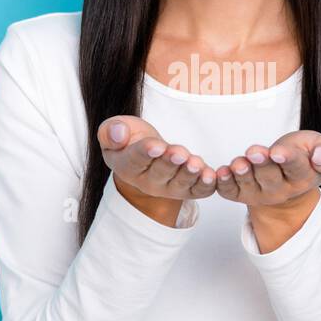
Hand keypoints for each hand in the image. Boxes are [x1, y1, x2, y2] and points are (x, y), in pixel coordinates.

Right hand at [97, 115, 217, 200]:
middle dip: (170, 162)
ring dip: (190, 174)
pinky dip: (205, 185)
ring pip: (180, 183)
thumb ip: (110, 131)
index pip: (135, 159)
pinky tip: (210, 176)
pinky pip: (197, 191)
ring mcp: (168, 187)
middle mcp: (147, 181)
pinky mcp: (187, 189)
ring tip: (196, 163)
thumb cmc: (129, 139)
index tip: (155, 145)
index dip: (146, 152)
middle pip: (160, 172)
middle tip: (179, 153)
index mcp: (127, 165)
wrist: (147, 151)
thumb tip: (117, 134)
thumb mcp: (113, 129)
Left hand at [214, 130, 320, 207]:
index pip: (297, 169)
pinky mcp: (241, 193)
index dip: (288, 159)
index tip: (279, 152)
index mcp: (304, 177)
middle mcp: (281, 190)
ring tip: (238, 163)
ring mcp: (260, 193)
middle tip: (254, 151)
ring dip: (242, 173)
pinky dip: (224, 183)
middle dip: (262, 164)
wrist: (286, 170)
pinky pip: (231, 191)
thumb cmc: (304, 155)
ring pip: (249, 184)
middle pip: (270, 177)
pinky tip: (220, 172)